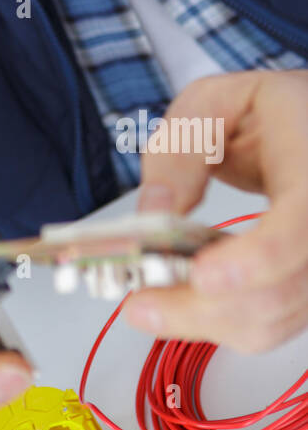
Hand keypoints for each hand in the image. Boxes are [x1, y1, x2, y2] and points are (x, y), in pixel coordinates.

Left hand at [124, 71, 307, 351]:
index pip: (300, 226)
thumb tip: (153, 213)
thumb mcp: (209, 105)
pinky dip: (219, 321)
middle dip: (202, 306)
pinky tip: (182, 299)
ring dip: (203, 321)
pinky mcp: (306, 287)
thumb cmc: (261, 114)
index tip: (201, 275)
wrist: (301, 130)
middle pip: (280, 290)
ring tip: (148, 303)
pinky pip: (268, 324)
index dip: (255, 260)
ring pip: (272, 319)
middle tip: (138, 305)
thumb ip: (179, 153)